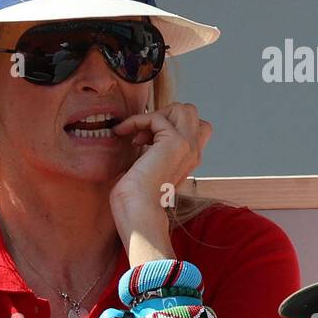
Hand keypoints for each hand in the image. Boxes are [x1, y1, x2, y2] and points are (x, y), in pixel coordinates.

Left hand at [109, 103, 210, 221]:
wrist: (138, 209)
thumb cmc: (136, 195)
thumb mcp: (149, 167)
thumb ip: (154, 150)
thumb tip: (143, 134)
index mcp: (190, 157)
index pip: (193, 125)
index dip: (168, 124)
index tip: (144, 140)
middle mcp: (194, 150)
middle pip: (190, 112)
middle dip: (162, 114)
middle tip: (142, 134)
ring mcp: (188, 145)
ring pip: (182, 108)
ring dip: (154, 115)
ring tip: (136, 135)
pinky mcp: (176, 141)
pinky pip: (156, 116)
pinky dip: (136, 120)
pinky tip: (123, 133)